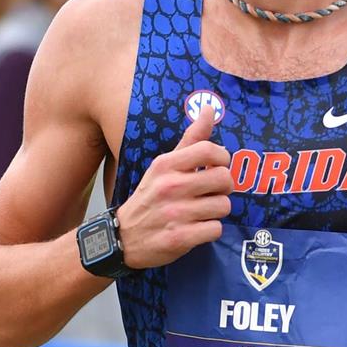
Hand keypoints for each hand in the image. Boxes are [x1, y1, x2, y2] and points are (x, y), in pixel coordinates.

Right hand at [115, 105, 233, 269]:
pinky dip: (210, 230)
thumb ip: (190, 139)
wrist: (123, 237)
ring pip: (223, 206)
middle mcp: (170, 187)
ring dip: (217, 211)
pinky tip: (196, 228)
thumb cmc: (150, 197)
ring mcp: (175, 214)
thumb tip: (208, 108)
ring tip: (201, 212)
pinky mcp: (180, 238)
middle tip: (211, 192)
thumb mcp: (163, 166)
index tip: (217, 166)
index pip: (209, 150)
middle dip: (223, 188)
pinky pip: (215, 229)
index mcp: (166, 165)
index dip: (222, 158)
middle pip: (223, 179)